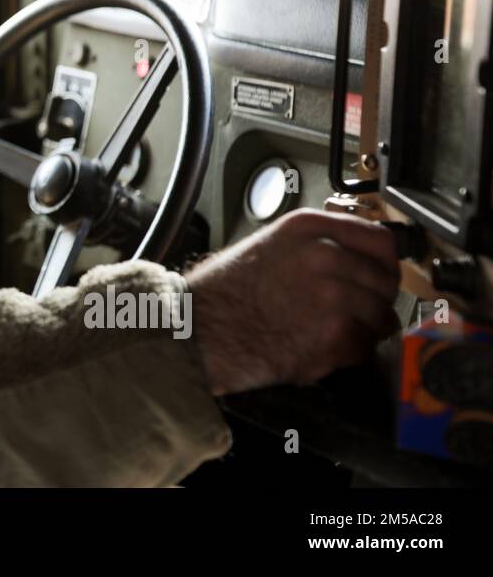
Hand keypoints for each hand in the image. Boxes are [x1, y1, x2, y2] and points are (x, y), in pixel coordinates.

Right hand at [185, 208, 399, 395]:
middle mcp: (326, 256)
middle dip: (375, 300)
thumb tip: (352, 259)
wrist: (198, 329)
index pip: (380, 240)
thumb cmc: (222, 292)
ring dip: (365, 330)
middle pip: (384, 281)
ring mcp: (333, 296)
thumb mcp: (268, 245)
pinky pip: (363, 347)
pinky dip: (349, 354)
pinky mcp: (333, 335)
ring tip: (334, 333)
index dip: (384, 263)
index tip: (380, 275)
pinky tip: (320, 348)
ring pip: (380, 317)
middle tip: (358, 312)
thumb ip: (313, 246)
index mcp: (309, 229)